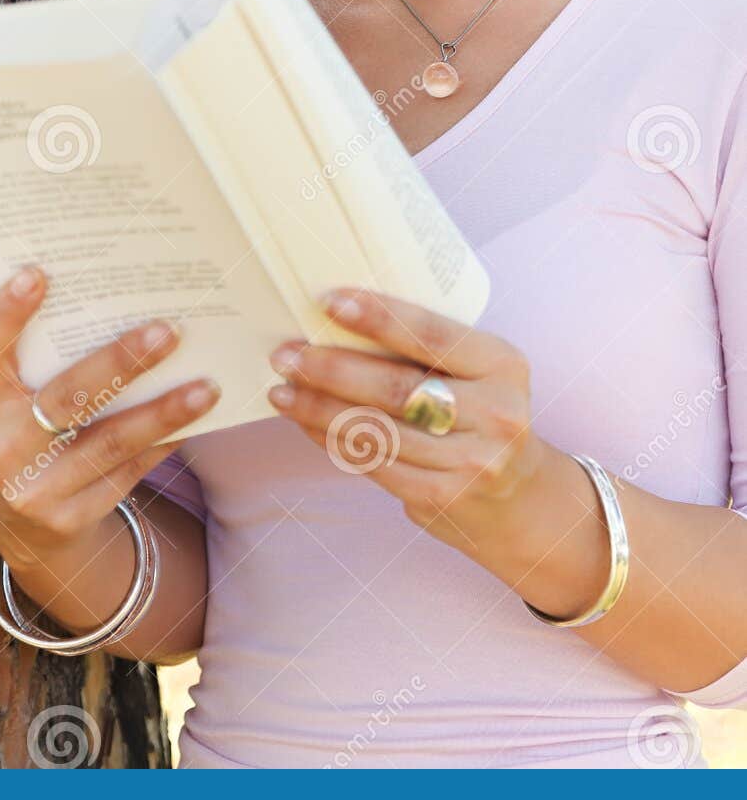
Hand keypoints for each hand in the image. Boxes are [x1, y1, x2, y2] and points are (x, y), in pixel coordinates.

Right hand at [0, 265, 220, 566]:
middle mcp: (2, 447)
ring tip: (207, 386)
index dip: (6, 314)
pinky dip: (163, 442)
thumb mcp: (10, 400)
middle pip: (66, 397)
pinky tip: (194, 420)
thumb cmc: (23, 432)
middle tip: (168, 330)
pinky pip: (128, 472)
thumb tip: (114, 298)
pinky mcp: (71, 517)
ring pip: (109, 441)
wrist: (17, 525)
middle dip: (121, 362)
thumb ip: (41, 357)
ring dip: (163, 412)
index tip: (37, 273)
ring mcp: (36, 488)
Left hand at [266, 284, 544, 554]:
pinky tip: (306, 422)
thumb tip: (336, 320)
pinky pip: (374, 463)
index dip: (378, 317)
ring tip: (282, 390)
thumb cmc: (480, 415)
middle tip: (286, 355)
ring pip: (378, 429)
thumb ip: (427, 350)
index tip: (328, 302)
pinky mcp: (443, 497)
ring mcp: (472, 461)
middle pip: (396, 387)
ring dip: (319, 409)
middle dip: (332, 369)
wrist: (518, 496)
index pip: (432, 335)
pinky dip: (332, 440)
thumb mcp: (477, 372)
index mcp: (502, 364)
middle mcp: (495, 413)